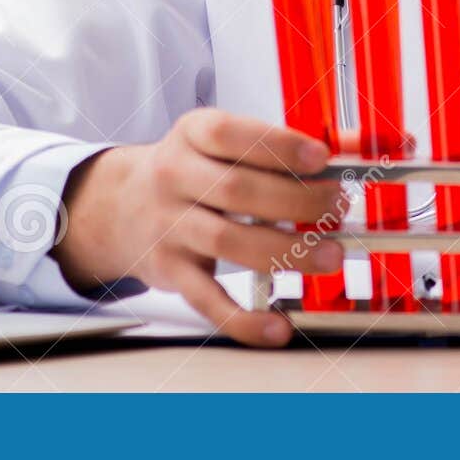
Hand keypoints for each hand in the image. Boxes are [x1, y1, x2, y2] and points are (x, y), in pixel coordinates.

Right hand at [53, 110, 345, 346]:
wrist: (121, 206)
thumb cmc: (192, 169)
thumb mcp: (219, 142)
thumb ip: (271, 148)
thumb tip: (338, 163)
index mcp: (193, 133)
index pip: (231, 134)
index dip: (278, 145)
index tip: (321, 158)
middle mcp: (174, 176)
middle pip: (237, 190)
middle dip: (297, 200)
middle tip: (337, 207)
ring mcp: (169, 226)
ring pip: (229, 242)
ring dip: (286, 251)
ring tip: (329, 255)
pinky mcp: (171, 272)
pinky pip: (208, 300)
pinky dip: (244, 318)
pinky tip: (278, 326)